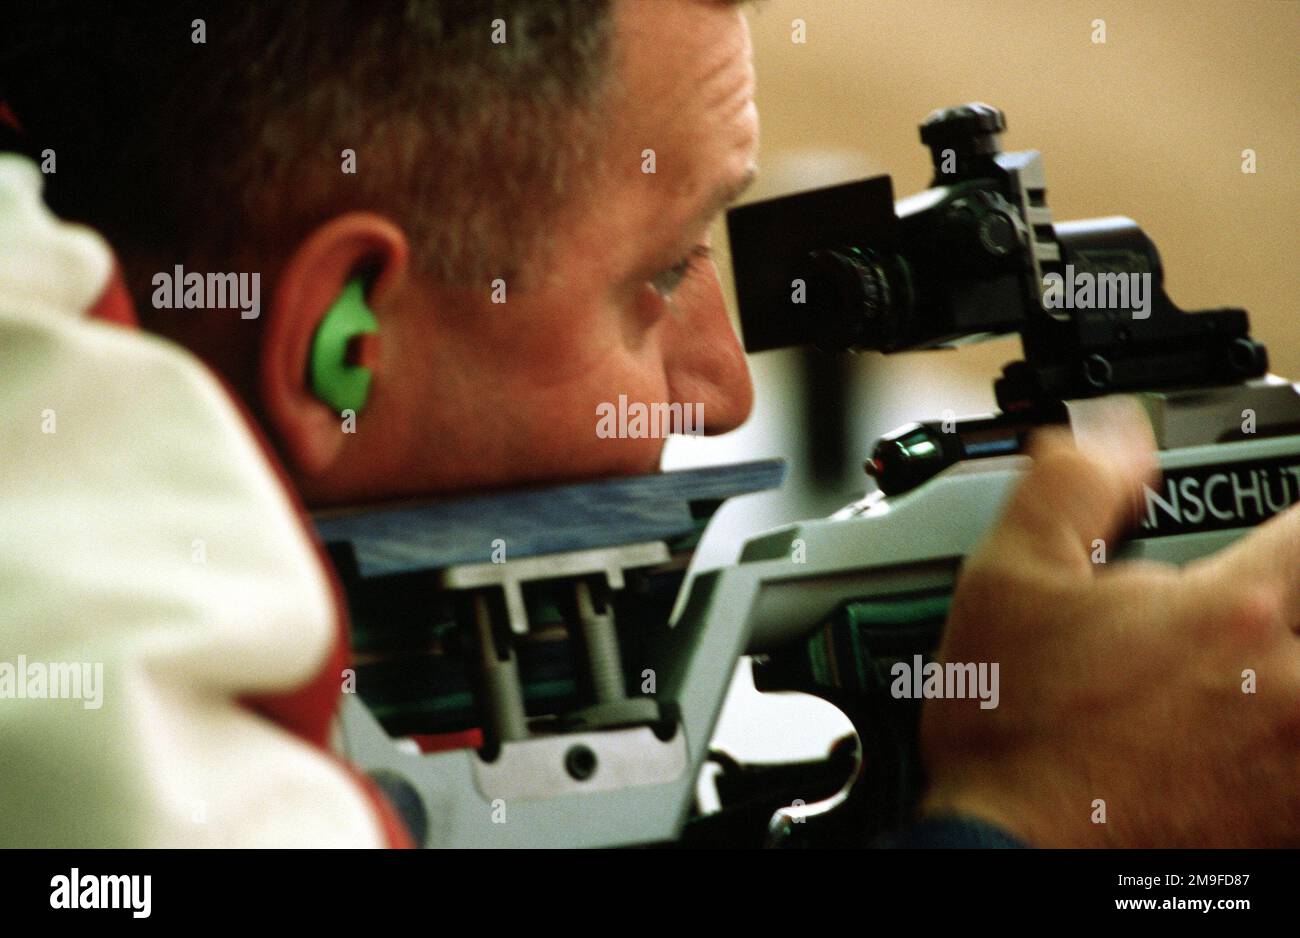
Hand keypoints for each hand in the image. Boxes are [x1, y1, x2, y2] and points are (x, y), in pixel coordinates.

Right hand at [919, 401, 1299, 846]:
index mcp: (1236, 614)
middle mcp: (1294, 690)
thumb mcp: (1010, 578)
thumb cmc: (1015, 735)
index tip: (1265, 521)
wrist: (1013, 857)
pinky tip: (1232, 727)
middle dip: (1286, 586)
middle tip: (1244, 599)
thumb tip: (1120, 438)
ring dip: (1288, 662)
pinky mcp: (1290, 820)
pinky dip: (1281, 736)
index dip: (1285, 508)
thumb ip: (1074, 484)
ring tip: (1226, 663)